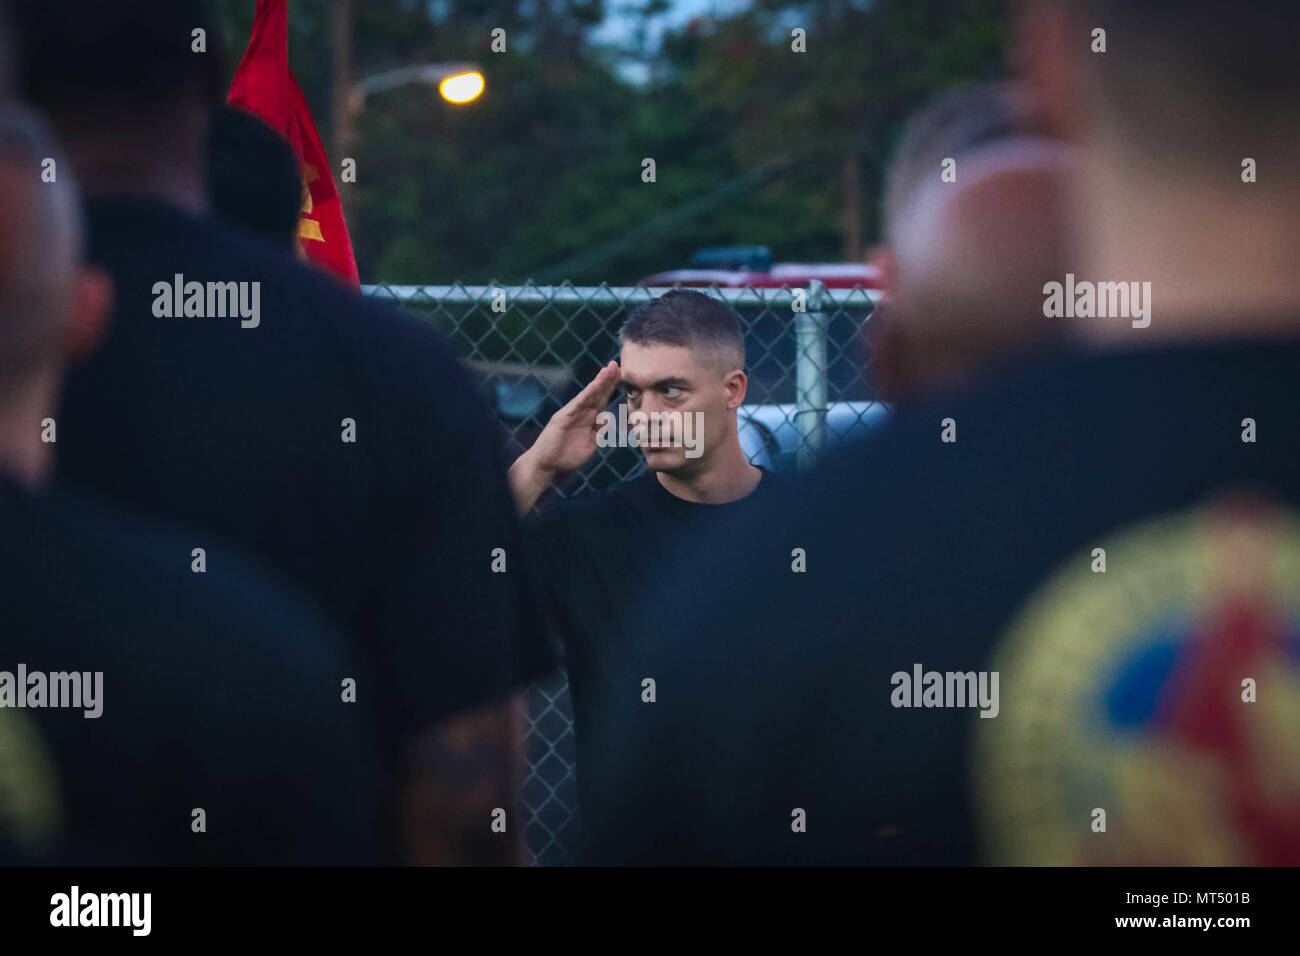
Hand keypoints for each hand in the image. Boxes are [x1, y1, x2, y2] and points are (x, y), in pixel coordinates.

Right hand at [528, 360, 620, 474]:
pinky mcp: (564, 418)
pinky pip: (578, 404)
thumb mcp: (590, 444)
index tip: (621, 375)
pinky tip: (596, 385)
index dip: (611, 388)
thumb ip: (599, 432)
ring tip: (608, 369)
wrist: (547, 465)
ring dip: (599, 382)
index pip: (602, 399)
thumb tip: (608, 419)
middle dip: (607, 379)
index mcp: (588, 419)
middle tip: (617, 365)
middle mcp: (581, 412)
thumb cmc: (567, 456)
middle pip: (597, 393)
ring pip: (589, 395)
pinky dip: (587, 394)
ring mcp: (572, 413)